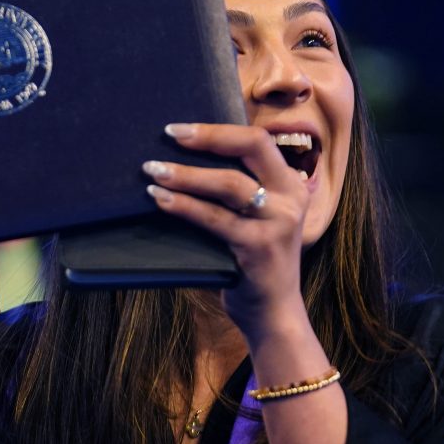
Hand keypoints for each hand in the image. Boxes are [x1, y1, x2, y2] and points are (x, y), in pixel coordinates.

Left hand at [143, 122, 309, 335]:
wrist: (274, 314)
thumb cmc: (252, 260)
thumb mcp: (258, 217)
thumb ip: (238, 189)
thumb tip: (183, 158)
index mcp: (290, 184)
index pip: (257, 140)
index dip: (218, 129)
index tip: (180, 129)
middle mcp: (290, 198)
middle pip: (250, 148)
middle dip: (207, 138)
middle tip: (168, 134)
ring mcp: (277, 223)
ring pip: (228, 184)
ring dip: (186, 175)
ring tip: (152, 170)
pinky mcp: (258, 248)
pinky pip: (215, 219)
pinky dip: (184, 206)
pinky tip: (160, 199)